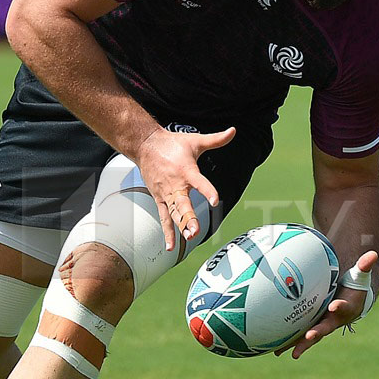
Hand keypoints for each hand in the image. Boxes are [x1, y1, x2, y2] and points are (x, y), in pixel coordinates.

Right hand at [135, 126, 235, 250]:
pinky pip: (164, 218)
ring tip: (189, 238)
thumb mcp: (196, 141)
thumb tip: (233, 131)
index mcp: (187, 171)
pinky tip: (171, 247)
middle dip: (189, 218)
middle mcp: (176, 185)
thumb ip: (216, 139)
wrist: (145, 146)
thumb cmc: (172, 144)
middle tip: (196, 231)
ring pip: (174, 213)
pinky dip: (168, 232)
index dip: (208, 191)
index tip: (216, 200)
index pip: (200, 182)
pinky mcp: (160, 199)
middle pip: (183, 204)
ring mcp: (166, 194)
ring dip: (181, 227)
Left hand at [274, 250, 377, 358]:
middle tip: (310, 336)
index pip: (343, 307)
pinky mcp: (313, 327)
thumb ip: (364, 266)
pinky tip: (276, 351)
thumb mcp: (359, 276)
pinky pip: (301, 336)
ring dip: (301, 344)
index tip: (334, 305)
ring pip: (311, 336)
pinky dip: (290, 343)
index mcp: (346, 308)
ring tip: (290, 353)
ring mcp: (322, 325)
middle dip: (318, 332)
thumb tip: (372, 254)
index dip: (340, 307)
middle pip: (325, 327)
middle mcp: (334, 320)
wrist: (351, 303)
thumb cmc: (353, 287)